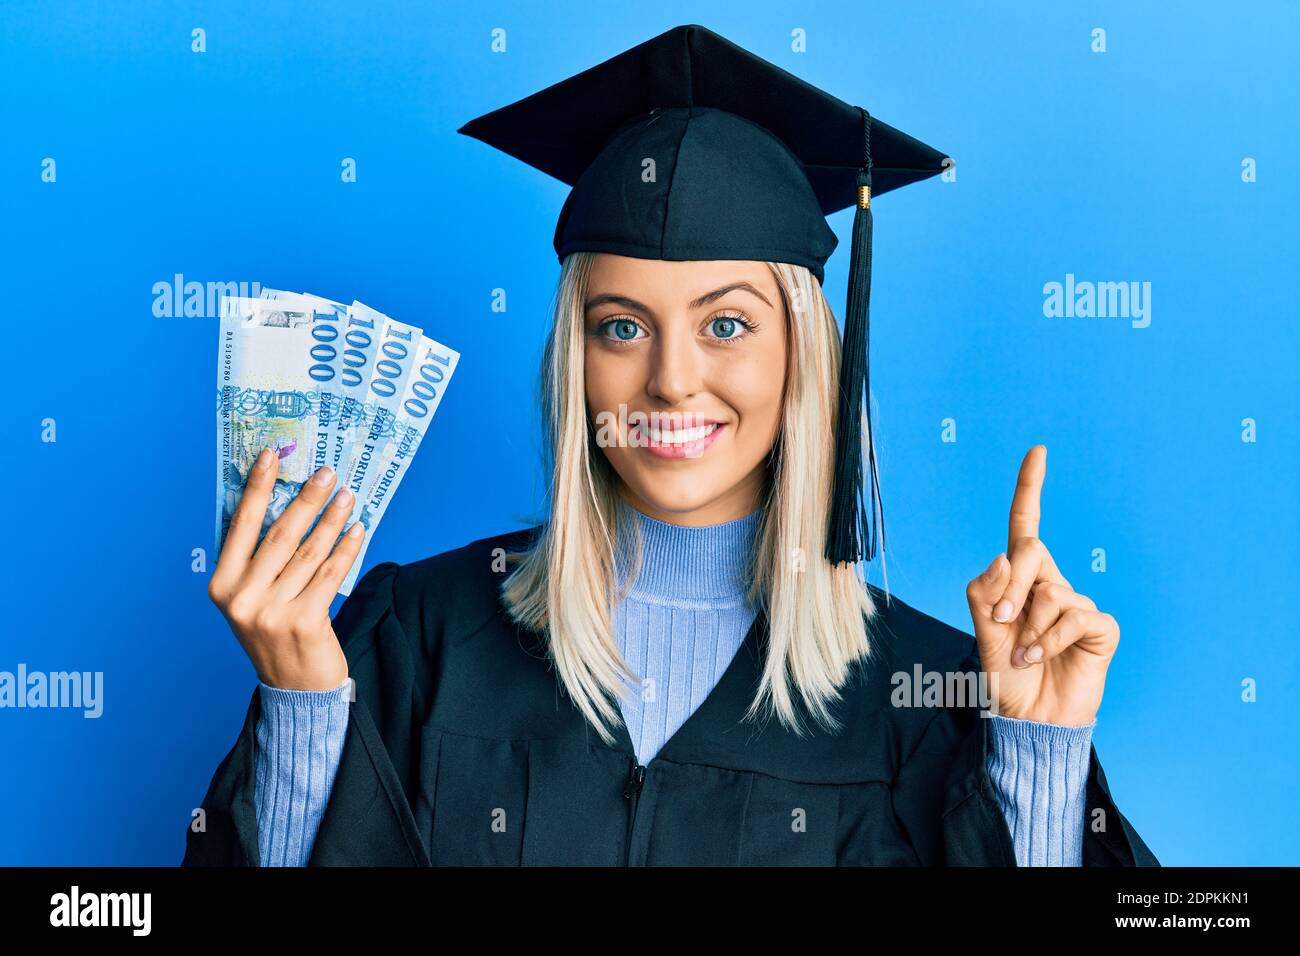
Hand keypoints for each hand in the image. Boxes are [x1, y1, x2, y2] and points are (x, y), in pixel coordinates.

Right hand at [208, 448, 362, 690]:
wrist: (295, 690)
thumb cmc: (275, 634)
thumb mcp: (254, 598)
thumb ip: (260, 560)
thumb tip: (286, 502)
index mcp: (222, 586)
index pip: (241, 526)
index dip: (257, 488)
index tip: (270, 455)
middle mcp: (241, 599)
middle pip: (279, 534)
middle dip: (306, 499)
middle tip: (327, 473)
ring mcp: (272, 613)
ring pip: (309, 552)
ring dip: (332, 520)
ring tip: (348, 497)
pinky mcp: (304, 623)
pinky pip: (330, 575)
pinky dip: (347, 549)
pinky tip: (358, 530)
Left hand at [965, 445, 1119, 724]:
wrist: (1030, 720)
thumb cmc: (1007, 676)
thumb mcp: (983, 633)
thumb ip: (985, 594)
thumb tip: (1001, 557)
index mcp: (1020, 579)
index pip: (1024, 526)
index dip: (1030, 488)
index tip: (1038, 451)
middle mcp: (1051, 584)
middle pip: (1030, 551)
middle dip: (1010, 586)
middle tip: (1002, 623)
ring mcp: (1078, 605)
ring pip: (1050, 591)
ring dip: (1028, 628)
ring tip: (1025, 656)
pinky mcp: (1100, 629)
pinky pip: (1074, 616)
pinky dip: (1050, 639)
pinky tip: (1042, 659)